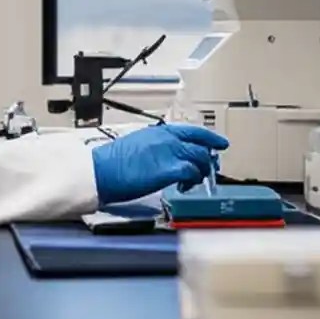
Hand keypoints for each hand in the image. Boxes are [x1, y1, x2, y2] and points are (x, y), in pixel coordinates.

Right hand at [91, 124, 229, 205]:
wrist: (99, 171)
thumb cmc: (111, 162)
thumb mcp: (137, 145)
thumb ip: (156, 147)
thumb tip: (165, 157)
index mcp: (159, 132)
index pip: (192, 131)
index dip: (210, 138)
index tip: (220, 143)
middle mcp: (167, 139)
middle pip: (201, 146)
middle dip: (208, 159)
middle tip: (209, 169)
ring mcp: (169, 153)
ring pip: (200, 159)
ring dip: (200, 172)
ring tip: (192, 182)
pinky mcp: (169, 170)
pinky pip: (191, 173)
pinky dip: (192, 181)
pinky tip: (184, 187)